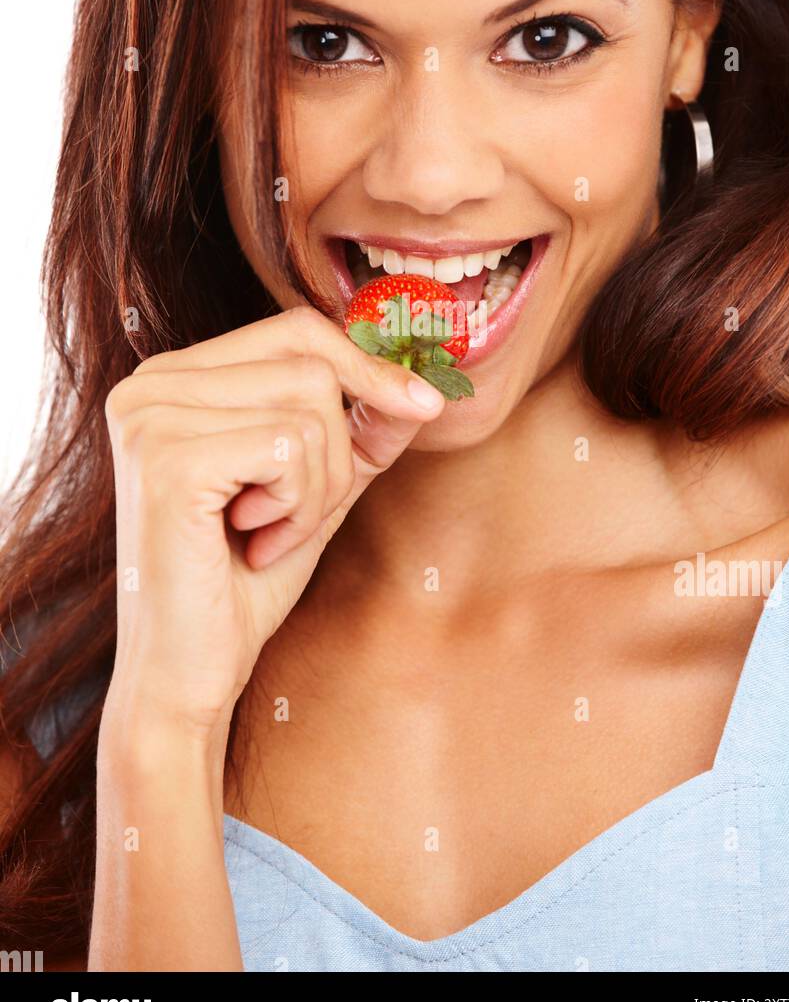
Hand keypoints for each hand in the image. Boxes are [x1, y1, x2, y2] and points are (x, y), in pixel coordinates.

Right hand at [103, 305, 443, 733]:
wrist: (189, 673)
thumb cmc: (243, 581)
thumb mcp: (316, 489)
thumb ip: (361, 432)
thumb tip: (422, 387)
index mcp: (174, 377)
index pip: (295, 329)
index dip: (367, 365)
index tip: (426, 405)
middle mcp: (150, 383)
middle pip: (311, 364)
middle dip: (338, 450)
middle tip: (297, 514)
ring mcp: (151, 417)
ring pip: (310, 408)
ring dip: (316, 487)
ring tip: (266, 533)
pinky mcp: (168, 459)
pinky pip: (289, 448)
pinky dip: (296, 507)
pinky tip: (251, 543)